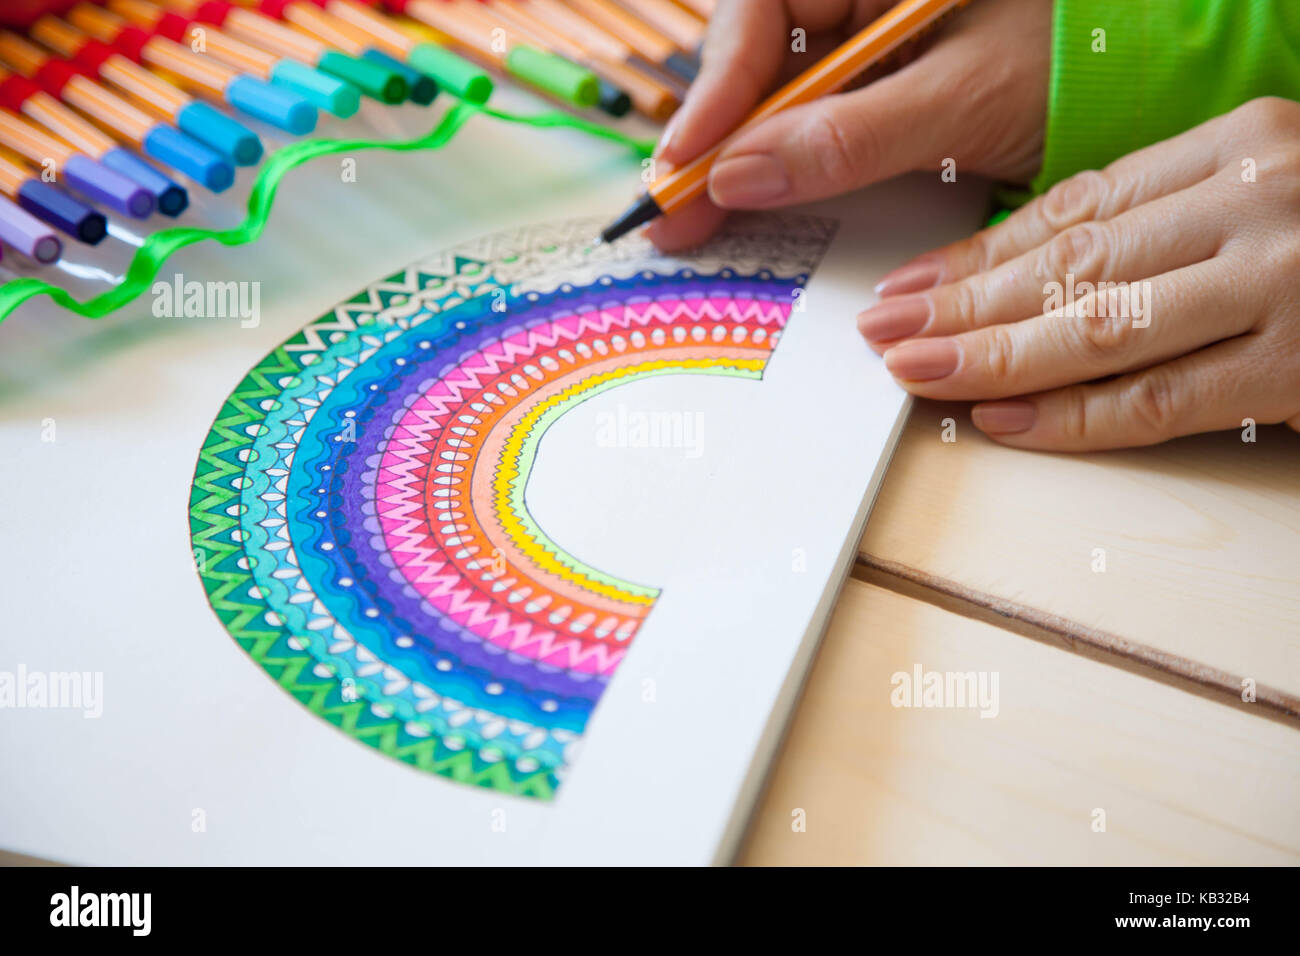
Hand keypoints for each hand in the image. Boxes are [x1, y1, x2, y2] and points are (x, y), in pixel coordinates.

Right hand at [648, 0, 1050, 250]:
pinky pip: (813, 117)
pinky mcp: (879, 78)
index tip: (686, 166)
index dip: (713, 94)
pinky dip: (783, 162)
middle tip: (673, 213)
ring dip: (738, 158)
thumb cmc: (1081, 58)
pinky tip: (750, 198)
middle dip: (714, 137)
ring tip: (697, 219)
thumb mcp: (963, 99)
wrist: (1156, 71)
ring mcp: (868, 34)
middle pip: (754, 58)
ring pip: (775, 93)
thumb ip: (849, 137)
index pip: (760, 14)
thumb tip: (738, 174)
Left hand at [862, 97, 1299, 449]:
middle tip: (883, 329)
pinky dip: (1075, 417)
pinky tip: (1006, 421)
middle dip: (963, 304)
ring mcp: (1284, 282)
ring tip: (916, 371)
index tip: (911, 285)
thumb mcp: (1260, 192)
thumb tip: (1026, 269)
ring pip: (1099, 326)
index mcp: (1239, 143)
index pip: (1074, 209)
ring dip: (994, 357)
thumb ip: (1163, 220)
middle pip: (1072, 263)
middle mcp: (1257, 199)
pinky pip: (1161, 398)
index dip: (979, 254)